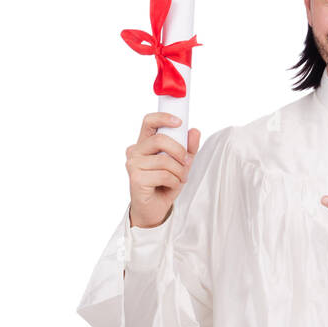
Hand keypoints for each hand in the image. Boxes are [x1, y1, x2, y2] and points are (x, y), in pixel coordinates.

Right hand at [127, 113, 199, 228]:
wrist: (154, 209)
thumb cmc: (164, 184)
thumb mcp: (181, 164)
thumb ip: (188, 148)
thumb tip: (194, 131)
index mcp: (144, 143)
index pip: (148, 121)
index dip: (163, 118)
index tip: (179, 122)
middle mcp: (135, 151)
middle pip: (159, 140)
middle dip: (179, 151)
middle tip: (187, 161)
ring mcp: (133, 165)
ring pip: (164, 160)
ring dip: (179, 171)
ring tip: (179, 179)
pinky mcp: (135, 178)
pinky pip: (163, 175)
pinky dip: (173, 182)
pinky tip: (171, 186)